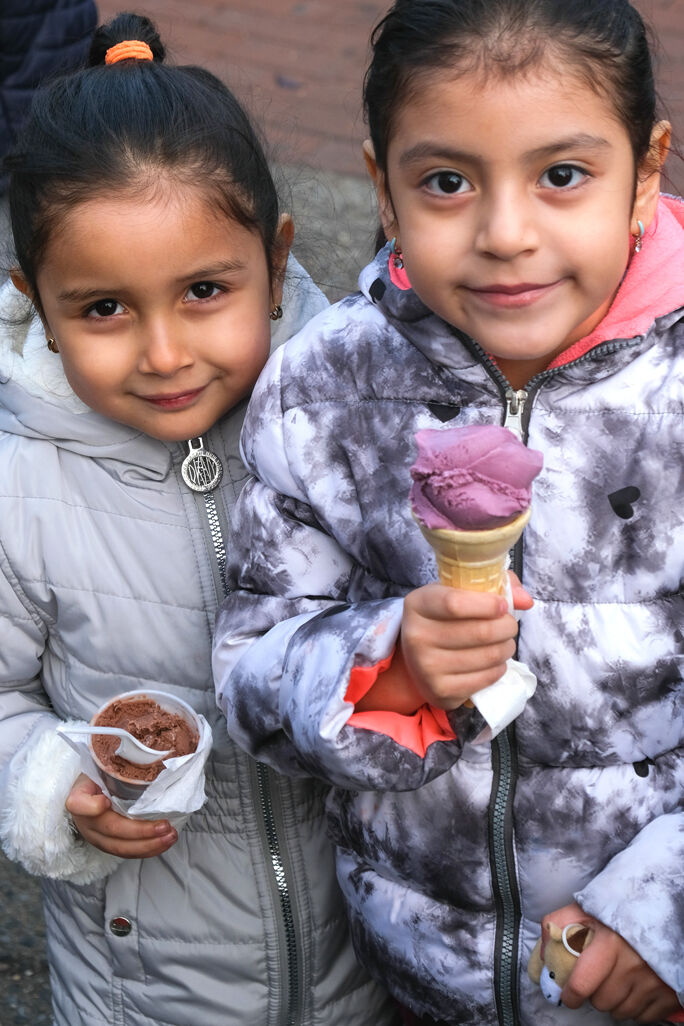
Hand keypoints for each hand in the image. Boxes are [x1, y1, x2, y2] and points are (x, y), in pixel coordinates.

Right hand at [66, 773, 177, 858]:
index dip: (91, 806)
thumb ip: (115, 764)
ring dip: (149, 845)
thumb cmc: (100, 775)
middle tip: (165, 826)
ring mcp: (96, 836)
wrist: (90, 790)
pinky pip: (127, 852)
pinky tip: (164, 842)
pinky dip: (148, 849)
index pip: (78, 804)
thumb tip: (138, 760)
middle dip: (141, 831)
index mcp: (80, 797)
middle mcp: (86, 820)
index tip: (105, 802)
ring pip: (121, 847)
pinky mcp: (108, 844)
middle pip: (111, 830)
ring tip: (170, 836)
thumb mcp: (102, 765)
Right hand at [398, 572, 530, 709]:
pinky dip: (499, 668)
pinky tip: (493, 662)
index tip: (503, 605)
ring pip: (488, 656)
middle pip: (480, 632)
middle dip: (507, 627)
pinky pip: (486, 679)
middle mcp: (416, 636)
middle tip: (509, 625)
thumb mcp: (458, 592)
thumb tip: (525, 600)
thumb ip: (493, 585)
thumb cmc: (444, 618)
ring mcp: (426, 667)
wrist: (418, 657)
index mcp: (418, 604)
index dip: (487, 604)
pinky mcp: (441, 691)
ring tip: (504, 643)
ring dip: (507, 648)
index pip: (455, 604)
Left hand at [543, 902, 680, 1022]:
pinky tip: (633, 988)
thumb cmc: (616, 912)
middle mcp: (633, 965)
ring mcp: (653, 982)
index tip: (568, 994)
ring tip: (616, 979)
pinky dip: (635, 1007)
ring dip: (614, 1001)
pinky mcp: (669, 994)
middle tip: (598, 977)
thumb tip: (543, 957)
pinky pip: (644, 1017)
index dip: (570, 995)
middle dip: (595, 993)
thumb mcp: (584, 909)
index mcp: (609, 943)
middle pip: (601, 1002)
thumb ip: (557, 924)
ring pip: (621, 1012)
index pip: (582, 985)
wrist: (658, 909)